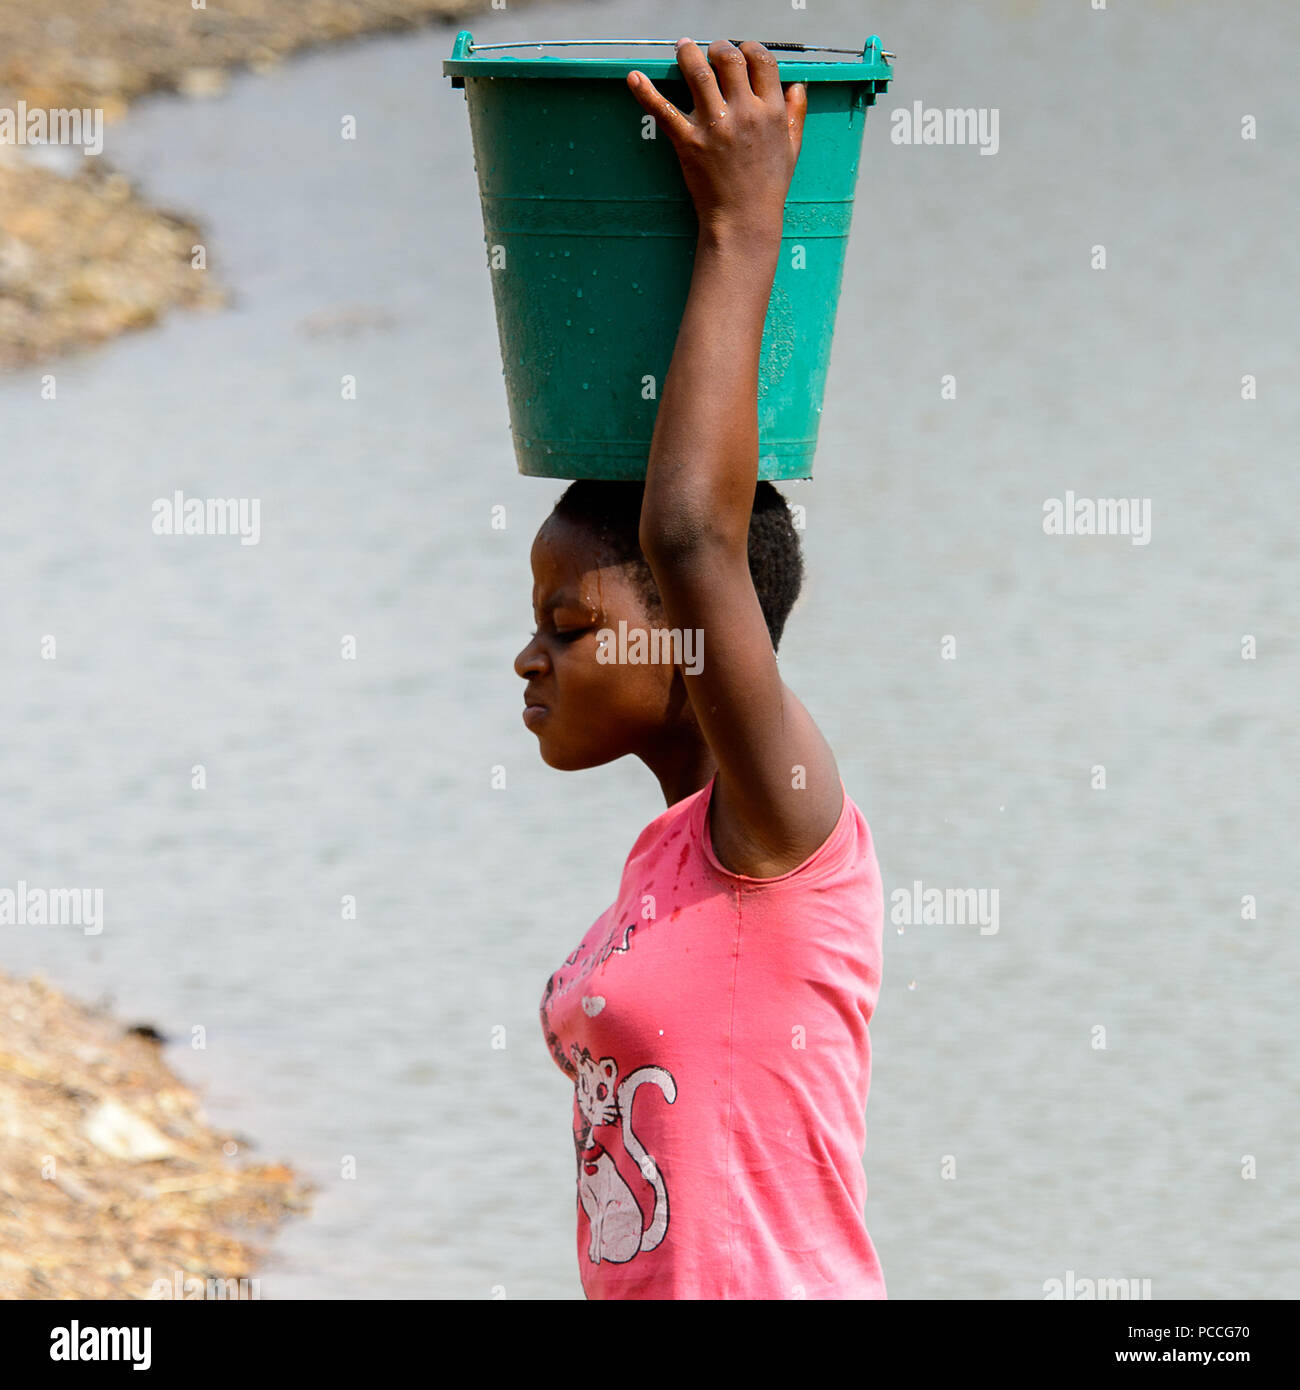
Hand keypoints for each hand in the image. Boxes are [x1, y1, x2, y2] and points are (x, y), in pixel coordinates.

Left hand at [627, 39, 806, 238]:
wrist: (743, 221)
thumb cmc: (767, 188)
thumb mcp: (791, 150)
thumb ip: (795, 115)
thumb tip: (796, 87)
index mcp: (770, 112)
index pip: (762, 61)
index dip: (751, 49)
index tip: (742, 52)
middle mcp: (743, 114)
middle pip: (729, 59)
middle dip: (719, 48)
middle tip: (711, 51)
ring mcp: (714, 127)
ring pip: (698, 73)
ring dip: (688, 54)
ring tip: (683, 47)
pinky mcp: (689, 143)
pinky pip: (664, 111)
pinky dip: (646, 92)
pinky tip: (634, 78)